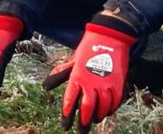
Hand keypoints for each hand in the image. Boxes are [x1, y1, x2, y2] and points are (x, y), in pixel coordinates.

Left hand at [42, 17, 136, 131]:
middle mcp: (91, 83)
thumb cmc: (88, 48)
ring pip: (102, 109)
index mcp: (77, 77)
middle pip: (86, 109)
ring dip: (97, 117)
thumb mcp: (72, 60)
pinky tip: (106, 112)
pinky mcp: (118, 84)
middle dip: (83, 122)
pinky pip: (114, 103)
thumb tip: (45, 86)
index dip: (67, 114)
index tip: (65, 124)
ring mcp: (105, 85)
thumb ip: (60, 74)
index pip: (70, 100)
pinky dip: (110, 110)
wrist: (109, 37)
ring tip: (93, 121)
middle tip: (80, 131)